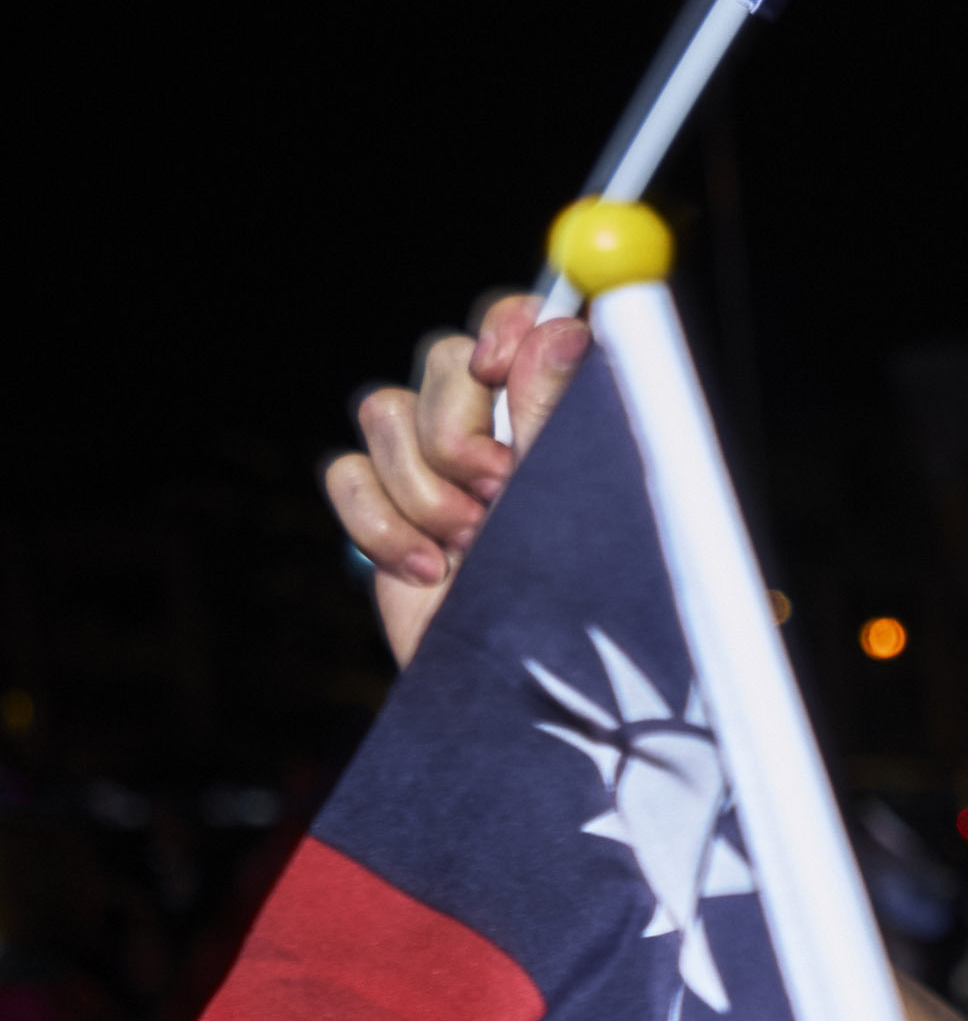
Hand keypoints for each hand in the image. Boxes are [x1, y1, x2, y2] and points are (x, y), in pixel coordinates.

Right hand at [322, 295, 593, 667]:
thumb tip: (560, 324)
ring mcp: (433, 470)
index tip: (499, 365)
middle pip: (445, 357)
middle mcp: (496, 433)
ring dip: (424, 487)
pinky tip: (426, 572)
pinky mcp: (384, 512)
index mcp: (558, 422)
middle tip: (496, 491)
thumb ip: (558, 413)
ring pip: (386, 412)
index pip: (522, 325)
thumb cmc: (568, 609)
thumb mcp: (568, 504)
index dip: (503, 327)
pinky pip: (345, 472)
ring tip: (472, 548)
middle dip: (460, 427)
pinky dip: (377, 522)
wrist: (513, 696)